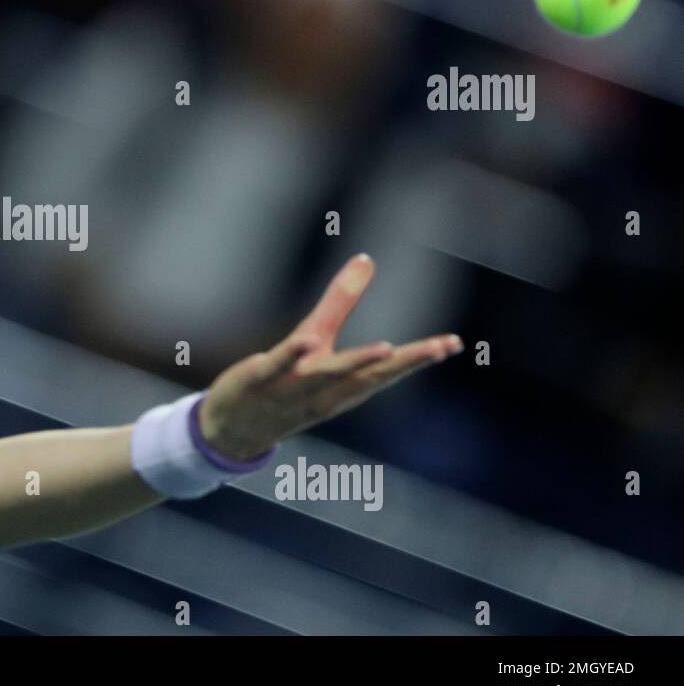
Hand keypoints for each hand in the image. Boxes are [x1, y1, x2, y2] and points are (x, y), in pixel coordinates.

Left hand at [199, 254, 461, 459]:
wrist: (233, 427)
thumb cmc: (284, 382)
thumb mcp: (315, 336)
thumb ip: (341, 301)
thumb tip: (366, 258)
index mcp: (344, 384)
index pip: (386, 371)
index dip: (419, 358)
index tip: (452, 343)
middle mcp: (323, 391)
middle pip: (367, 376)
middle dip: (404, 364)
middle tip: (439, 348)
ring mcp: (291, 388)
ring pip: (326, 375)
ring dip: (356, 364)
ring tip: (387, 348)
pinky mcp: (258, 379)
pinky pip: (276, 366)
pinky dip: (291, 356)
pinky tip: (307, 340)